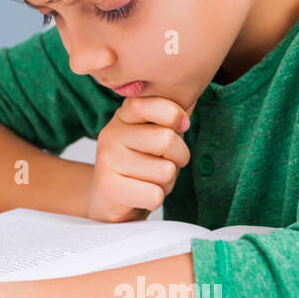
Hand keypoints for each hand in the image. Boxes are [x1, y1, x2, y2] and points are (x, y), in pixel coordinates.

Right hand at [84, 96, 193, 222]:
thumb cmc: (139, 166)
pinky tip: (140, 196)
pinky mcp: (110, 188)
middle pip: (167, 140)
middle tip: (164, 163)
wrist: (107, 201)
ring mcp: (108, 161)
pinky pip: (155, 195)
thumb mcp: (153, 136)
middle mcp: (111, 134)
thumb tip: (191, 97)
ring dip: (166, 183)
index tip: (181, 126)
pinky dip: (155, 200)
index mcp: (123, 117)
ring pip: (165, 171)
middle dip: (178, 158)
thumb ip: (169, 118)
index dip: (174, 115)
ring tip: (149, 181)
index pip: (152, 104)